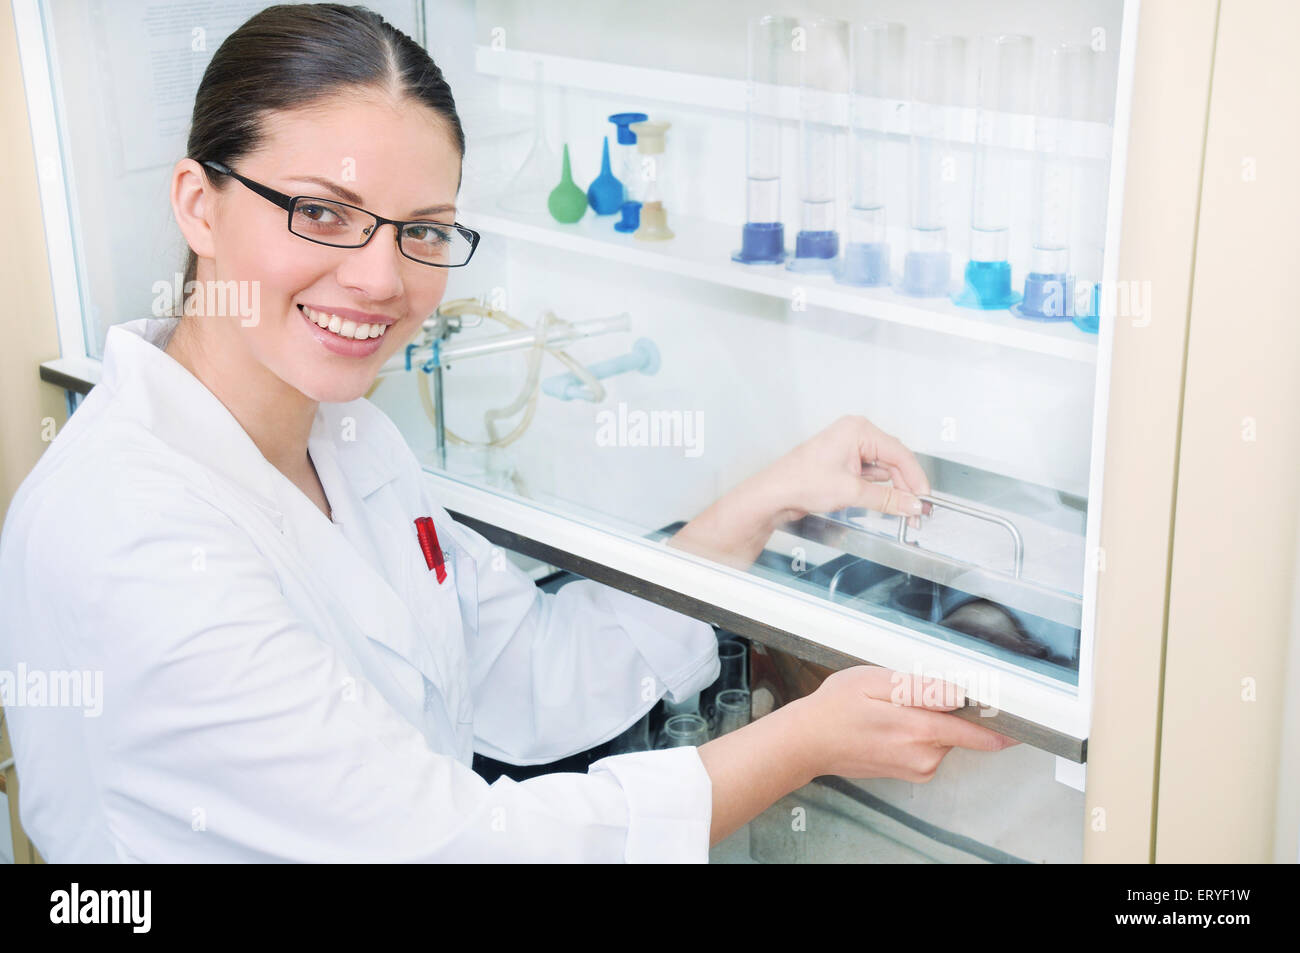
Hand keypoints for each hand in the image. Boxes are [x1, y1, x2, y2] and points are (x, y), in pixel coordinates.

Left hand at [670, 415, 931, 568]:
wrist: (774, 494)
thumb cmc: (800, 481)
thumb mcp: (851, 492)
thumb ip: (887, 498)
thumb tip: (910, 504)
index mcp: (858, 430)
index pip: (899, 452)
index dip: (915, 477)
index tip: (924, 497)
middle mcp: (854, 434)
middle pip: (892, 459)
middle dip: (904, 484)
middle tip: (914, 508)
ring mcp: (847, 448)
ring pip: (882, 468)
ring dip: (892, 488)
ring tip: (903, 508)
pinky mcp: (842, 464)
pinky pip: (869, 474)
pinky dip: (878, 489)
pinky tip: (886, 502)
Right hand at [788, 665, 1016, 782]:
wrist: (808, 742)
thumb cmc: (835, 708)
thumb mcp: (874, 681)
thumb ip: (920, 689)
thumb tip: (959, 696)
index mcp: (918, 730)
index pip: (979, 733)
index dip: (1003, 724)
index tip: (1026, 718)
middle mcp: (924, 756)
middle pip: (960, 728)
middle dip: (945, 707)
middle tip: (907, 692)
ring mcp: (917, 767)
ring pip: (944, 736)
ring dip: (928, 719)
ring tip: (889, 708)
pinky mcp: (911, 772)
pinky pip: (930, 745)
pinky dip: (918, 732)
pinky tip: (888, 723)